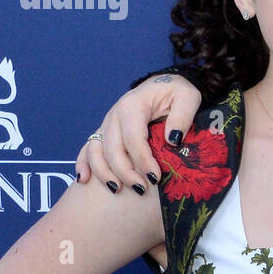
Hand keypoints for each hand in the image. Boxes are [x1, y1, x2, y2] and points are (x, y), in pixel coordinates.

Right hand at [74, 74, 202, 192]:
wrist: (163, 84)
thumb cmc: (176, 92)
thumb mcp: (188, 98)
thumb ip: (182, 117)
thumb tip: (173, 140)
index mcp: (133, 106)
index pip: (134, 138)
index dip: (143, 160)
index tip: (155, 177)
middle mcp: (115, 114)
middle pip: (113, 148)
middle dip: (125, 172)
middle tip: (142, 189)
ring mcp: (107, 123)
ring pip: (96, 150)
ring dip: (103, 172)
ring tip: (117, 189)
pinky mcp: (105, 130)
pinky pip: (88, 147)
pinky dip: (83, 163)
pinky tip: (83, 180)